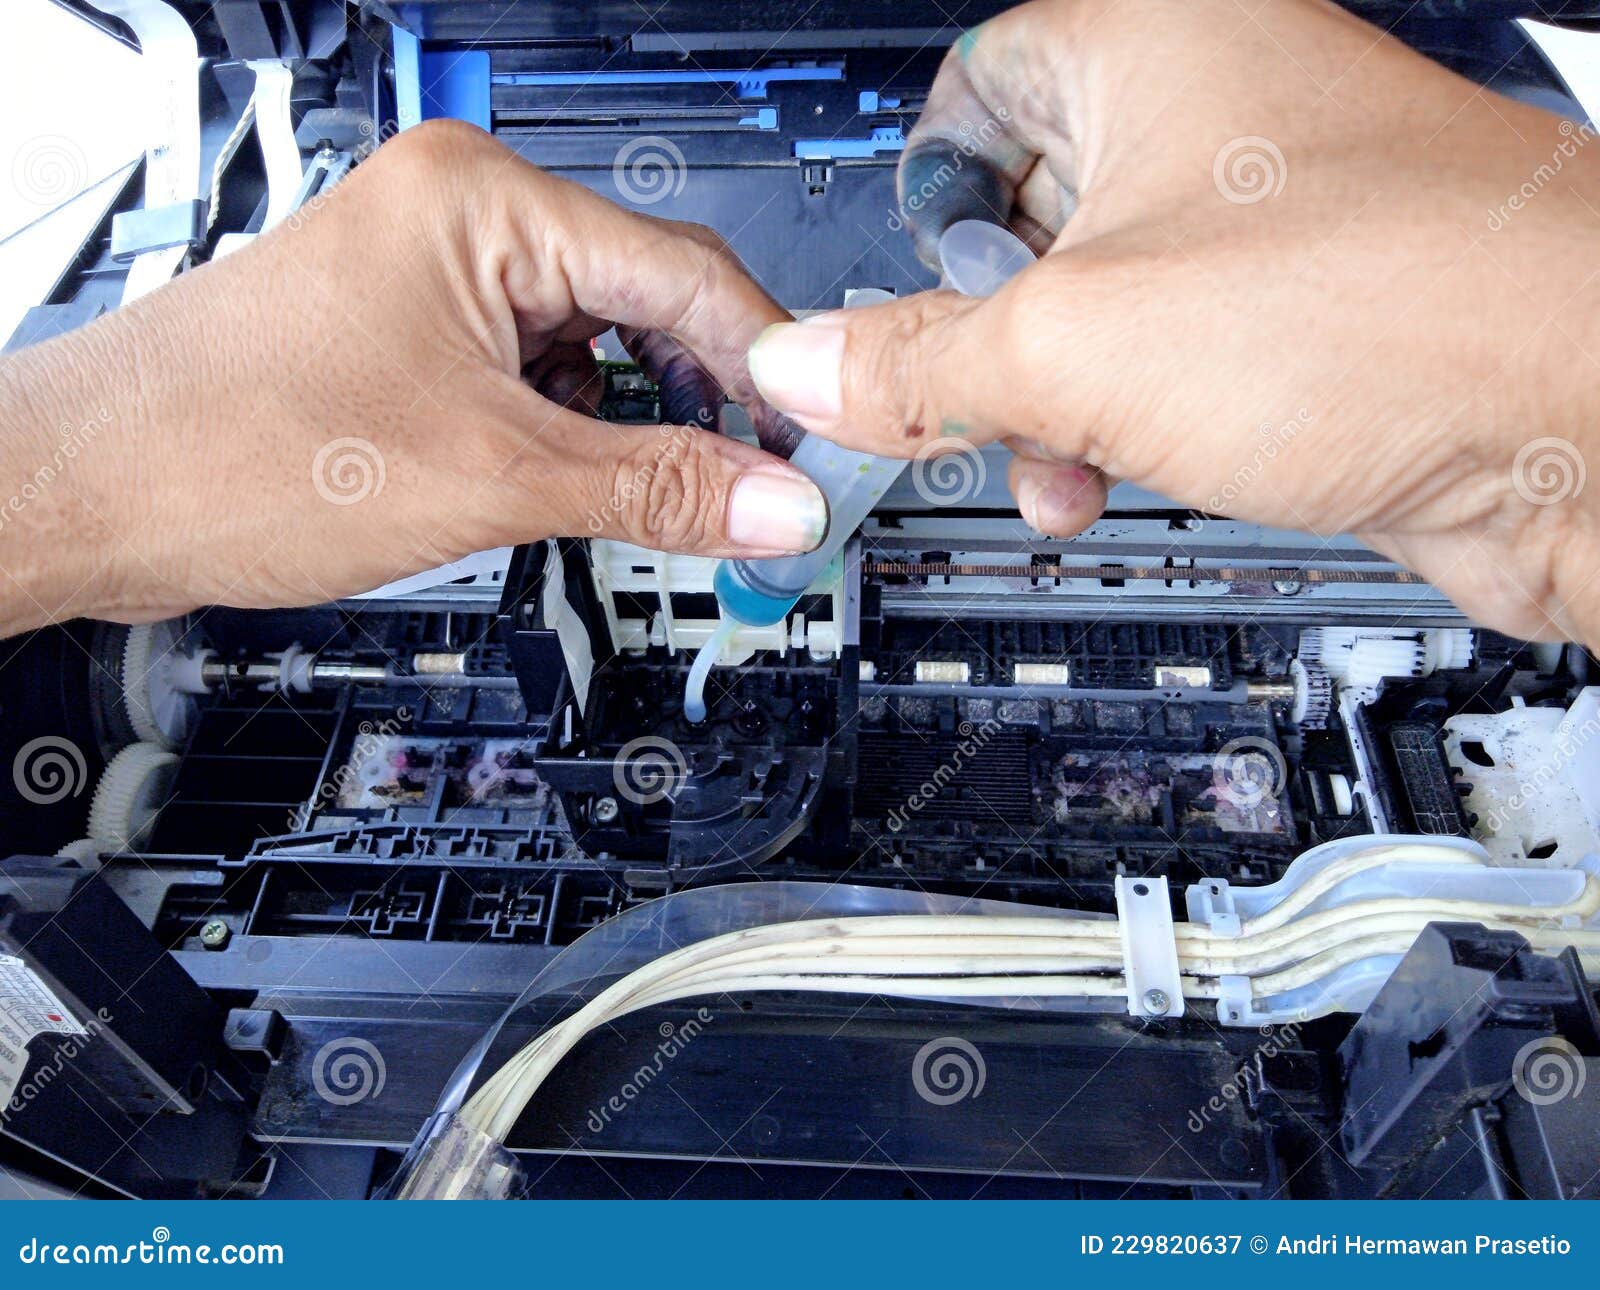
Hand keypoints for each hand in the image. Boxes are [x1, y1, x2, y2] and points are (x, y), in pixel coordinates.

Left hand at [0, 121, 825, 634]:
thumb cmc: (229, 447)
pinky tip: (598, 489)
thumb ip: (654, 490)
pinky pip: (539, 377)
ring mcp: (437, 277)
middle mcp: (462, 218)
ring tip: (684, 505)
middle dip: (708, 406)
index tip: (816, 450)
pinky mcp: (417, 335)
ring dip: (645, 428)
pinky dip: (582, 435)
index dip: (766, 372)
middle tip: (765, 494)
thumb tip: (770, 507)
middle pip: (648, 305)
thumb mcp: (488, 479)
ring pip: (596, 348)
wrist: (89, 495)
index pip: (686, 271)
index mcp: (481, 201)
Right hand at [745, 0, 1599, 645]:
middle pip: (1021, 213)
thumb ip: (918, 356)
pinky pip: (1162, 366)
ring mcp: (1260, 223)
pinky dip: (1118, 429)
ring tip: (1047, 467)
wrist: (1589, 426)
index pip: (966, 86)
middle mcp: (1208, 115)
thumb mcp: (1077, 344)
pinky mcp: (1298, 323)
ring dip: (1043, 404)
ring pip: (1091, 307)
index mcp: (1148, 41)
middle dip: (975, 330)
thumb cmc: (1395, 313)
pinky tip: (1110, 485)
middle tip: (947, 401)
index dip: (911, 195)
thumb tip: (809, 367)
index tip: (874, 294)